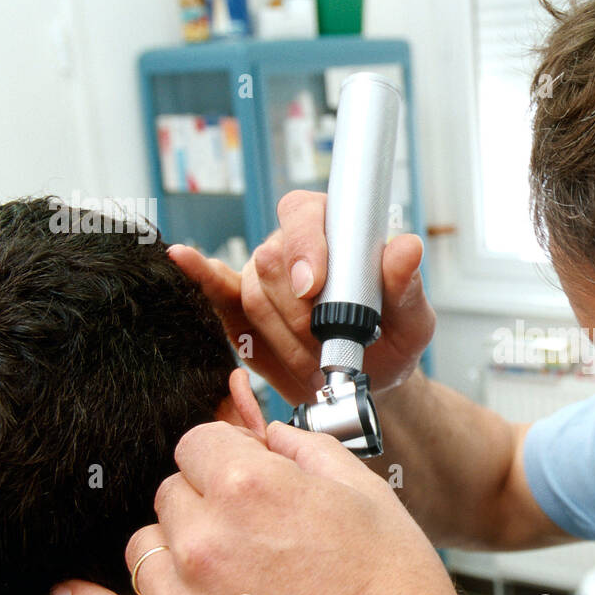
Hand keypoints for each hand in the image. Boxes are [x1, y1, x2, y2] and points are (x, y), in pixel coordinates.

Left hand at [48, 372, 531, 594]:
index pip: (197, 442)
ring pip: (143, 549)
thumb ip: (303, 448)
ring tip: (221, 572)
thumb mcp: (368, 495)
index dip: (227, 456)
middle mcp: (205, 541)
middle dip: (204, 503)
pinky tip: (74, 592)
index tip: (241, 474)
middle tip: (250, 532)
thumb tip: (263, 433)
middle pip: (169, 495)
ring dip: (173, 551)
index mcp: (252, 488)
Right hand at [168, 189, 435, 405]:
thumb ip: (405, 285)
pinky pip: (214, 285)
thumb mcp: (412, 318)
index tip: (316, 287)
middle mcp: (294, 244)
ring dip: (286, 337)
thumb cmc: (392, 339)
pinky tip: (182, 257)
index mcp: (336, 228)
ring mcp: (263, 274)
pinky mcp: (239, 306)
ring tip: (318, 356)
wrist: (367, 378)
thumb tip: (407, 248)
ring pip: (254, 296)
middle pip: (274, 261)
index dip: (307, 249)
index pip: (306, 215)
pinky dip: (199, 274)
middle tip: (330, 342)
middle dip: (302, 313)